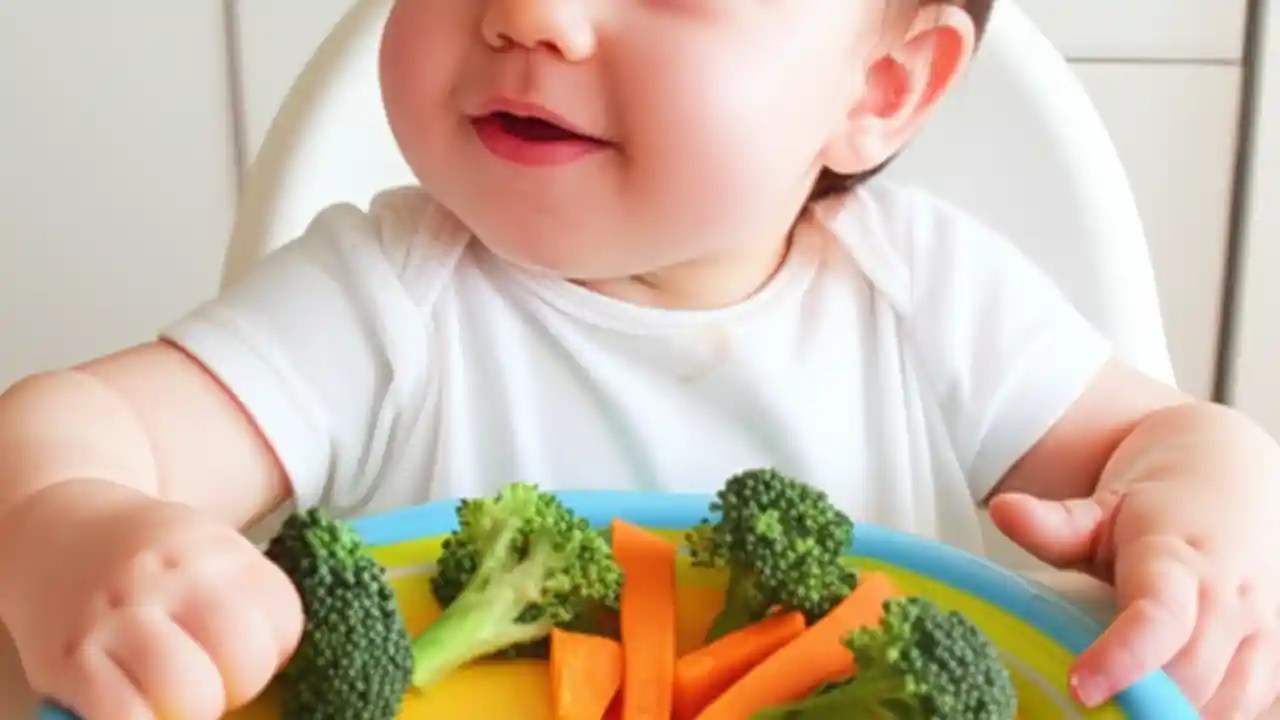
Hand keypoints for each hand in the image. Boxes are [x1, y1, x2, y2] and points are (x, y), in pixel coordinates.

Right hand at [0, 479, 302, 719]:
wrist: (62, 534)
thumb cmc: (153, 558)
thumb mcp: (211, 552)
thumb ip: (245, 597)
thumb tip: (273, 664)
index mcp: (219, 552)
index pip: (284, 620)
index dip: (276, 648)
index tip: (246, 647)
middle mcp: (172, 578)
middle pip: (247, 657)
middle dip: (242, 682)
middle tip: (217, 676)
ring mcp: (121, 617)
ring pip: (192, 693)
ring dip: (195, 708)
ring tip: (177, 694)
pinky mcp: (73, 658)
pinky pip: (127, 715)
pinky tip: (136, 702)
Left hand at [990, 482, 1279, 718]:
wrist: (1236, 477)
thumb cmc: (1159, 503)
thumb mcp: (1104, 506)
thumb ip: (1056, 523)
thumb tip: (1002, 510)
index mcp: (1180, 558)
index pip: (1159, 617)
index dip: (1122, 658)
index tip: (1079, 685)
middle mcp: (1231, 599)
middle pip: (1190, 675)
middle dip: (1138, 703)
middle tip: (1084, 710)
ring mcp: (1264, 631)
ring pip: (1224, 702)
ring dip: (1172, 715)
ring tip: (1120, 710)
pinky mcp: (1277, 658)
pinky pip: (1244, 709)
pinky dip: (1203, 715)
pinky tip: (1163, 709)